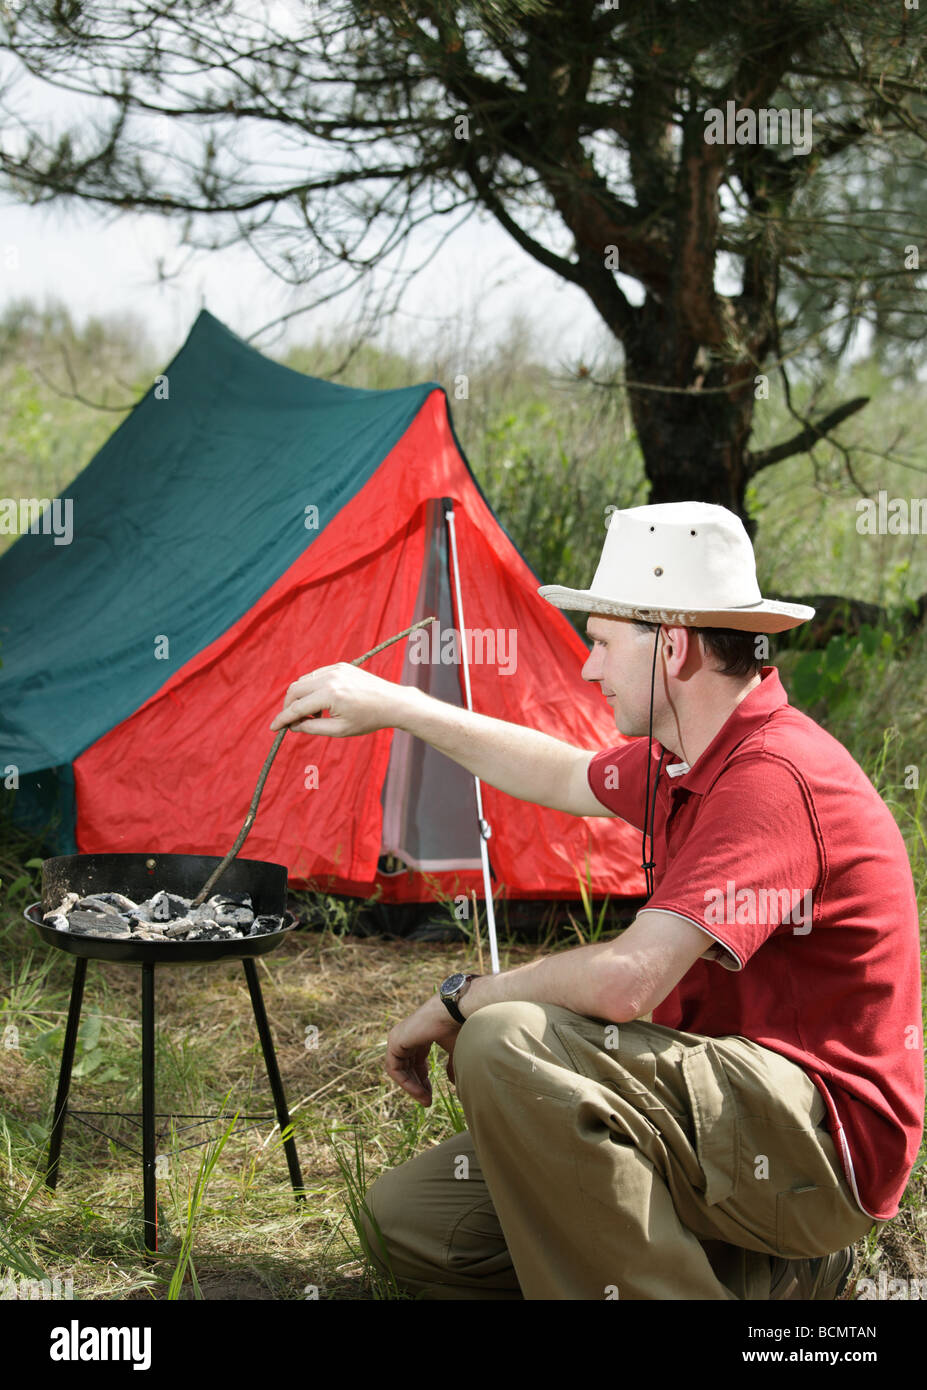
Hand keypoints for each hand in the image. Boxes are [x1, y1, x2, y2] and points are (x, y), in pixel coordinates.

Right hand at [270, 662, 407, 735]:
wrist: (392, 703)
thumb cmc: (368, 720)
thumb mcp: (339, 730)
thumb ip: (312, 727)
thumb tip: (293, 726)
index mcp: (330, 695)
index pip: (297, 707)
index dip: (282, 719)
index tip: (273, 728)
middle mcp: (330, 678)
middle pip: (294, 690)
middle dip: (288, 706)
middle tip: (292, 722)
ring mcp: (335, 669)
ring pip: (303, 681)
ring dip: (300, 698)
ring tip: (313, 715)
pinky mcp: (340, 666)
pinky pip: (316, 675)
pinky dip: (311, 688)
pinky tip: (321, 704)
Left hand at [385, 995, 462, 1105]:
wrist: (455, 1012)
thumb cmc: (458, 1027)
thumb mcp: (455, 1051)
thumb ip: (450, 1067)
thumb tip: (452, 1084)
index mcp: (419, 1036)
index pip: (415, 1062)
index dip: (423, 1081)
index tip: (431, 1096)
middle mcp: (407, 1036)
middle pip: (407, 1067)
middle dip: (417, 1086)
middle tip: (427, 1102)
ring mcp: (399, 1037)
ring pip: (399, 1070)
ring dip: (412, 1087)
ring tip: (426, 1100)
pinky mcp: (395, 1041)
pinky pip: (394, 1069)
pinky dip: (406, 1082)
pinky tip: (419, 1092)